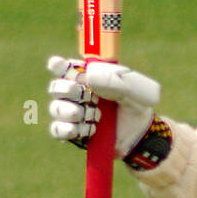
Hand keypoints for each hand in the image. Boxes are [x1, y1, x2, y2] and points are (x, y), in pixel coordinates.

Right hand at [47, 56, 161, 158]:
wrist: (140, 132)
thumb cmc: (136, 103)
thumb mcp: (133, 88)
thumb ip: (113, 80)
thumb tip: (88, 77)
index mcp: (88, 76)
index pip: (65, 66)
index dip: (58, 65)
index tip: (58, 64)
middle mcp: (76, 93)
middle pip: (55, 87)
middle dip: (69, 90)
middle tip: (89, 96)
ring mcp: (72, 113)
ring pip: (55, 108)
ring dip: (74, 112)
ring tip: (96, 116)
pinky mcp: (72, 132)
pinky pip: (57, 130)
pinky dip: (71, 129)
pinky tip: (90, 130)